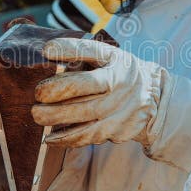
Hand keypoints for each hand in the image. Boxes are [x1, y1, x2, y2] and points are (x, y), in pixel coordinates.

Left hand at [31, 37, 170, 147]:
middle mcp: (119, 95)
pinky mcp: (117, 133)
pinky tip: (50, 139)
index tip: (43, 66)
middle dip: (55, 101)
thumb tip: (47, 50)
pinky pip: (88, 138)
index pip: (87, 70)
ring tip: (38, 116)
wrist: (155, 97)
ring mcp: (119, 117)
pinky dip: (67, 140)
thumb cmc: (121, 70)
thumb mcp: (108, 54)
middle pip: (84, 101)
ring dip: (58, 122)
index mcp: (115, 71)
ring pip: (84, 124)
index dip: (63, 68)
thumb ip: (79, 51)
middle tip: (35, 100)